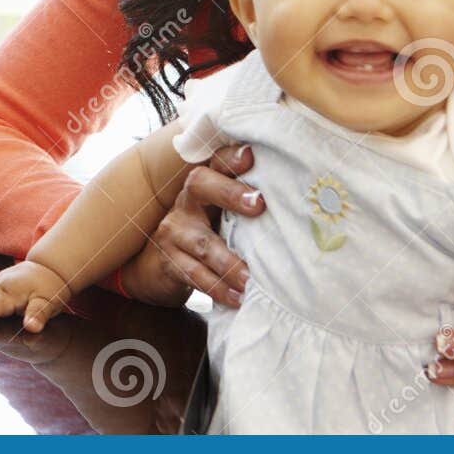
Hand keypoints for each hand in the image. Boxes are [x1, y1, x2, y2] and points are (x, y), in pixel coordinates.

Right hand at [121, 143, 264, 308]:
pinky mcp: (169, 261)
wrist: (160, 264)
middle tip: (258, 204)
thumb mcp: (220, 213)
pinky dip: (218, 288)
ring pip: (202, 242)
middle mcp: (187, 202)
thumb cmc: (206, 233)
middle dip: (230, 193)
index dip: (231, 157)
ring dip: (229, 262)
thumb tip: (293, 204)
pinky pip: (194, 275)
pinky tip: (237, 297)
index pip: (216, 162)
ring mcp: (175, 231)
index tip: (250, 156)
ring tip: (251, 278)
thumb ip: (245, 205)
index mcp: (205, 186)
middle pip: (201, 185)